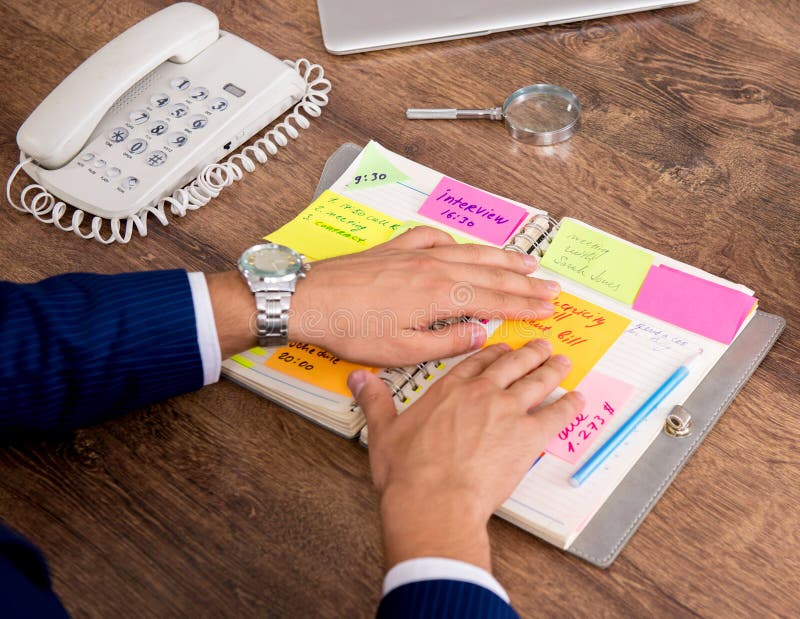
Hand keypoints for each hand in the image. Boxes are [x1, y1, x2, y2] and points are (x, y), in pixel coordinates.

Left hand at [289, 226, 560, 365]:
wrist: (309, 298)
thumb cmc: (350, 329)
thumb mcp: (401, 350)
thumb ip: (446, 343)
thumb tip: (479, 335)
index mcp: (440, 295)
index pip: (495, 300)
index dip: (525, 305)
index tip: (548, 308)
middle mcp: (434, 267)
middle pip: (491, 274)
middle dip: (525, 281)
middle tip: (552, 286)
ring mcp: (416, 253)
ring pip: (471, 253)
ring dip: (502, 258)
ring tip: (527, 262)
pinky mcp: (396, 248)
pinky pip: (435, 238)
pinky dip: (456, 242)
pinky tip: (463, 246)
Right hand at [348, 339, 583, 571]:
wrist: (433, 499)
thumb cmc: (407, 471)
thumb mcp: (383, 431)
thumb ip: (375, 400)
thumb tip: (358, 378)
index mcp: (449, 389)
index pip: (475, 361)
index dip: (492, 352)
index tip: (502, 347)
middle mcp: (481, 393)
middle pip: (511, 364)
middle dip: (528, 352)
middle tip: (541, 345)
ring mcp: (507, 411)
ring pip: (536, 381)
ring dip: (551, 369)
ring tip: (561, 361)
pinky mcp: (528, 436)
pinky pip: (556, 414)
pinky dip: (569, 405)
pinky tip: (577, 399)